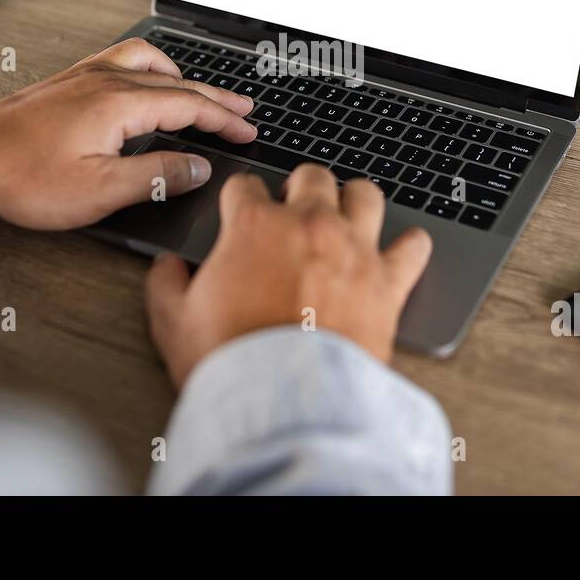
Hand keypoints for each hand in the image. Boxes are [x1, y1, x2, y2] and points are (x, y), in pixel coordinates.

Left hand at [0, 38, 256, 229]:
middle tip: (244, 108)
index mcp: (120, 103)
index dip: (224, 119)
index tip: (248, 130)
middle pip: (177, 82)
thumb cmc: (27, 178)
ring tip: (200, 89)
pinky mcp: (67, 82)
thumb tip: (197, 166)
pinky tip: (144, 80)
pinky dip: (149, 68)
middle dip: (215, 96)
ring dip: (183, 75)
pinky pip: (121, 60)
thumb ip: (157, 175)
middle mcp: (105, 80)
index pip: (190, 105)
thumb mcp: (102, 190)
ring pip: (149, 63)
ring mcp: (84, 76)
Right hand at [146, 164, 432, 386]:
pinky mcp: (388, 283)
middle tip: (294, 205)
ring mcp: (353, 249)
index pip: (246, 186)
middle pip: (311, 176)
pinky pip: (413, 247)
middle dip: (299, 186)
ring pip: (365, 195)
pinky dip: (411, 245)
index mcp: (254, 226)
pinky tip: (405, 248)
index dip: (241, 198)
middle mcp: (308, 225)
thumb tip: (167, 267)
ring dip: (353, 200)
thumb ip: (166, 283)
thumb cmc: (232, 362)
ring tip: (346, 213)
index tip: (241, 209)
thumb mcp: (173, 322)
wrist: (285, 402)